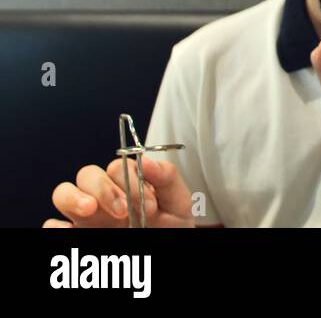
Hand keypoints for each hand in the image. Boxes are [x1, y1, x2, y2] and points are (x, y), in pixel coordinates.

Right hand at [45, 158, 194, 227]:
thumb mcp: (176, 202)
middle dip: (103, 188)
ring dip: (73, 198)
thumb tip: (148, 162)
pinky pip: (51, 226)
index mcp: (126, 182)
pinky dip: (57, 226)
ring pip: (62, 192)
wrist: (166, 250)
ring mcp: (84, 215)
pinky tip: (75, 231)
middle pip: (87, 174)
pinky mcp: (74, 235)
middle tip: (123, 211)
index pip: (117, 167)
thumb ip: (167, 179)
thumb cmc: (170, 225)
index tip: (150, 204)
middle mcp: (102, 195)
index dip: (131, 181)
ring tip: (90, 210)